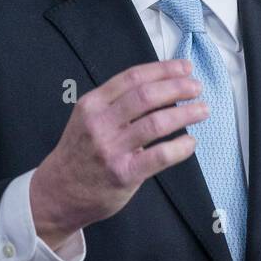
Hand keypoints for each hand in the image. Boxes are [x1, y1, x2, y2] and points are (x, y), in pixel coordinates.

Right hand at [30, 59, 205, 249]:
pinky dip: (180, 147)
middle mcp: (100, 123)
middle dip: (177, 87)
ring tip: (203, 110)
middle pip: (146, 96)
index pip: (133, 78)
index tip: (184, 67)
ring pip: (156, 123)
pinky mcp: (123, 173)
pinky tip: (190, 142)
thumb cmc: (80, 153)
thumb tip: (162, 86)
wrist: (58, 192)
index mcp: (92, 104)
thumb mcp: (88, 119)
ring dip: (185, 114)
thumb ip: (117, 104)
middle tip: (196, 87)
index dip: (163, 69)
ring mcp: (111, 149)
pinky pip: (159, 156)